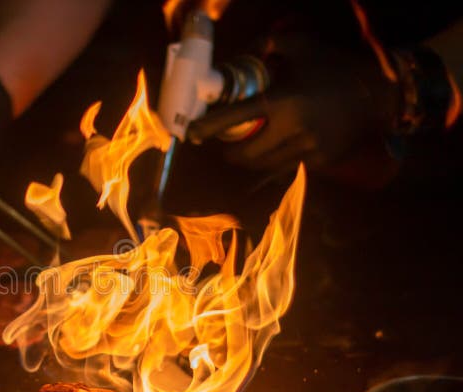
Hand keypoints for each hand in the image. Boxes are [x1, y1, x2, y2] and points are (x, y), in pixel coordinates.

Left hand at [187, 32, 401, 176]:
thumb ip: (266, 46)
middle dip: (230, 152)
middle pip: (246, 154)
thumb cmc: (335, 66)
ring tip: (244, 148)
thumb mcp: (301, 47)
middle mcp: (294, 129)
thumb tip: (238, 56)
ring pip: (264, 166)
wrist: (379, 93)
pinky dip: (274, 161)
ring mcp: (308, 149)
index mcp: (284, 100)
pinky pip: (286, 166)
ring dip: (249, 160)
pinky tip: (273, 149)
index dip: (209, 128)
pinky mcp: (320, 161)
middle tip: (224, 143)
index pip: (236, 118)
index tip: (191, 133)